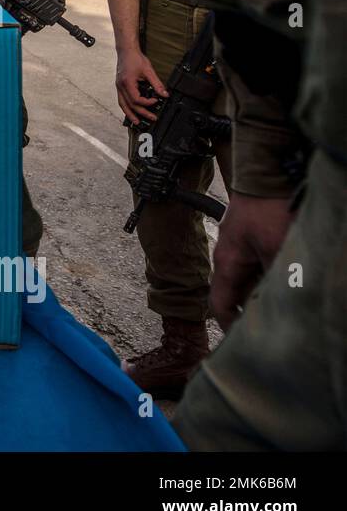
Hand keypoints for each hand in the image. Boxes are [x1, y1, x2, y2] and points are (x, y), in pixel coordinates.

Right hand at [115, 49, 166, 122]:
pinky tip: (130, 111)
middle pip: (130, 105)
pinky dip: (126, 107)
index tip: (156, 101)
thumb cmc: (135, 58)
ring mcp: (119, 87)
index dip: (147, 103)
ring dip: (130, 114)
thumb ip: (157, 84)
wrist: (126, 51)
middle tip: (152, 118)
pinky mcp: (119, 86)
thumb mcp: (149, 71)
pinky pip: (121, 100)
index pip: (136, 99)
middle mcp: (121, 86)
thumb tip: (164, 94)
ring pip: (122, 104)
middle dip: (141, 113)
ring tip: (136, 122)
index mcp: (127, 83)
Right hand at [210, 193, 295, 331]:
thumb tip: (282, 307)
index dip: (230, 326)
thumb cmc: (269, 210)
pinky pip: (258, 261)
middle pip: (238, 292)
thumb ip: (276, 282)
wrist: (266, 171)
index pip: (220, 304)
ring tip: (285, 296)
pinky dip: (270, 271)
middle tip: (275, 319)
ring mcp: (240, 242)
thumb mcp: (278, 252)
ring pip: (250, 276)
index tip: (244, 339)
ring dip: (265, 287)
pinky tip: (289, 272)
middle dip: (254, 307)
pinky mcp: (252, 232)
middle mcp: (228, 254)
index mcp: (226, 263)